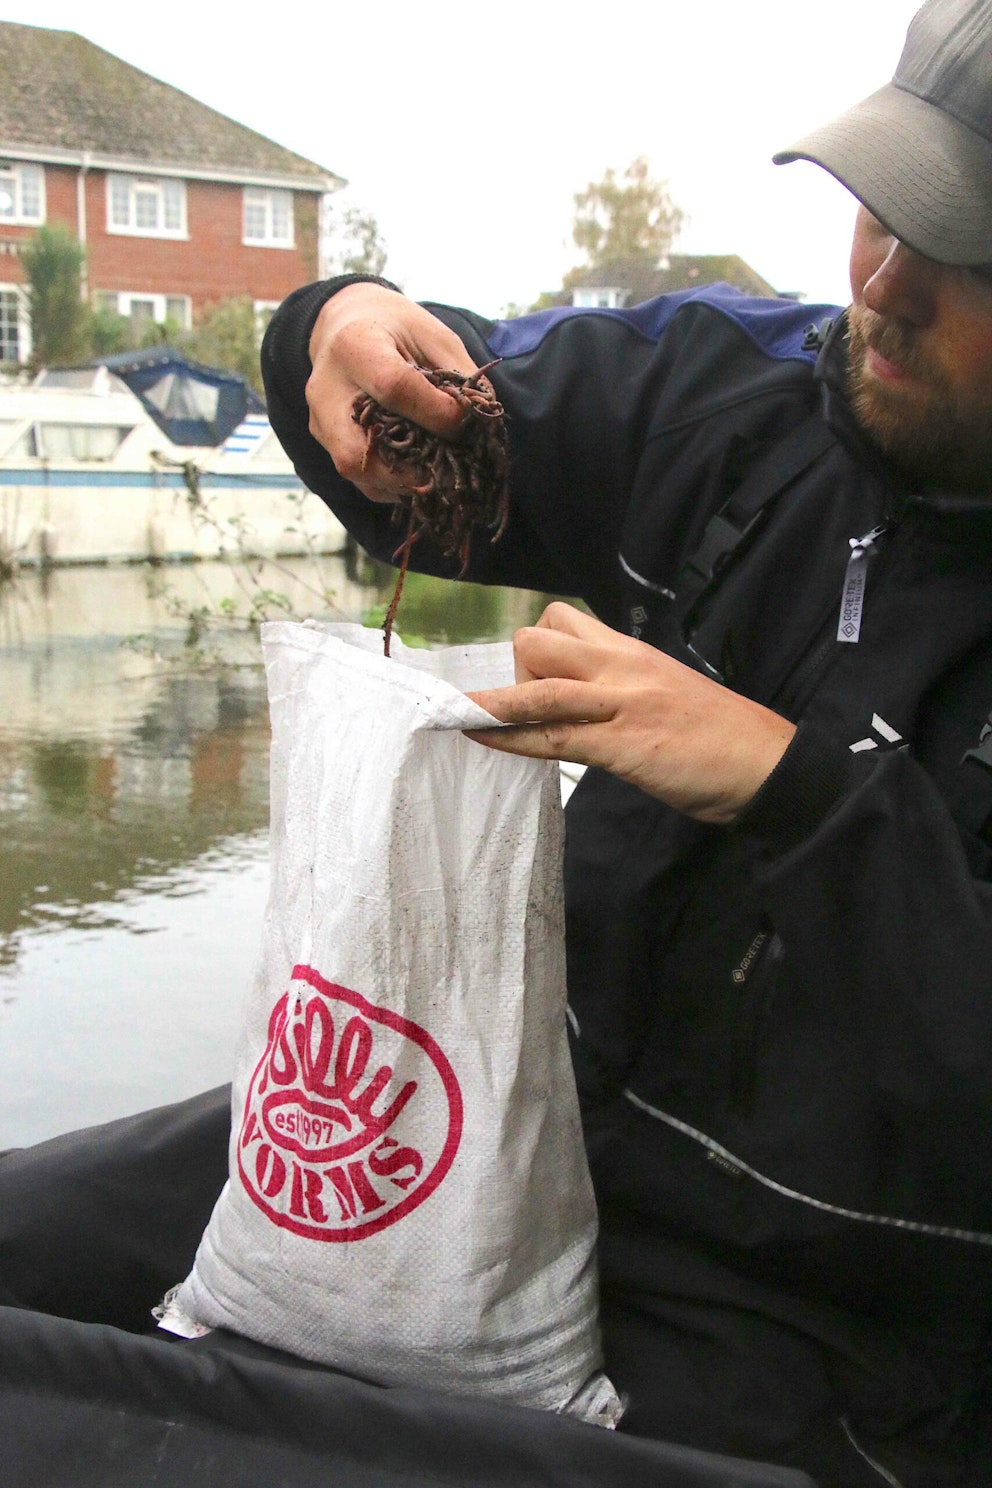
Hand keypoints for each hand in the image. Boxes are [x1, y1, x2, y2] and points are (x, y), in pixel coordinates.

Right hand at [306, 283, 478, 502]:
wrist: (346, 323)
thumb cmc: (396, 328)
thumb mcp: (432, 334)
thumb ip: (458, 374)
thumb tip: (481, 421)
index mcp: (354, 345)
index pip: (392, 387)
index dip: (434, 412)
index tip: (463, 421)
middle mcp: (326, 388)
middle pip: (356, 449)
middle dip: (409, 470)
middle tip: (449, 472)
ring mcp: (319, 419)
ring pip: (354, 470)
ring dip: (401, 483)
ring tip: (437, 475)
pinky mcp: (323, 438)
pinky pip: (358, 477)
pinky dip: (392, 484)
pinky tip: (418, 474)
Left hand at [466, 603, 794, 823]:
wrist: (766, 765)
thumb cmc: (717, 736)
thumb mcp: (663, 695)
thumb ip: (620, 690)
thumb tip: (579, 700)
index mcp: (631, 653)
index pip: (562, 620)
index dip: (537, 650)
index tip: (534, 683)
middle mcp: (621, 667)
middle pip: (538, 640)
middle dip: (517, 674)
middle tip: (535, 714)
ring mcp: (619, 704)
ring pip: (535, 686)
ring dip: (491, 704)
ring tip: (454, 715)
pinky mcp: (620, 744)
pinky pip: (549, 735)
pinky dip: (507, 737)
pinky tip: (478, 736)